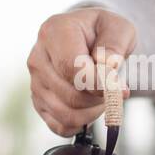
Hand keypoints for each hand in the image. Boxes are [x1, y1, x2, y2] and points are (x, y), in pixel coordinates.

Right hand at [27, 8, 136, 134]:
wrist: (87, 38)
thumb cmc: (102, 32)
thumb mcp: (118, 28)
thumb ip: (115, 45)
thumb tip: (107, 67)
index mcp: (54, 32)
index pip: (71, 67)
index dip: (97, 84)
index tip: (119, 89)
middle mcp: (38, 57)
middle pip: (69, 95)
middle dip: (99, 99)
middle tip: (113, 90)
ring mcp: (36, 81)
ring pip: (65, 113)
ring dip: (92, 112)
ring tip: (101, 97)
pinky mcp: (38, 101)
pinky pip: (59, 125)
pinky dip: (80, 124)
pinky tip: (90, 109)